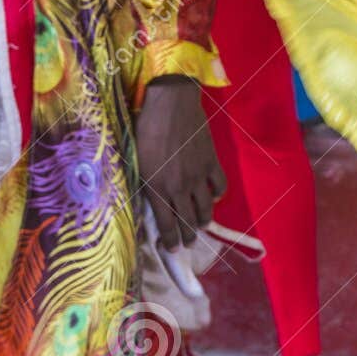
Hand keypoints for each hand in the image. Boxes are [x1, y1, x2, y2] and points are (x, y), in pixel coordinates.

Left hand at [134, 77, 224, 247]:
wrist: (171, 105)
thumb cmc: (145, 129)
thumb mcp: (136, 161)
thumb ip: (145, 183)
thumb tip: (148, 200)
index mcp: (157, 188)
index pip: (166, 225)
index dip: (170, 241)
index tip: (172, 250)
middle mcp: (179, 187)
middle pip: (188, 221)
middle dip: (187, 237)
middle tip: (187, 243)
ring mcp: (198, 176)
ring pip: (205, 208)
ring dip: (203, 221)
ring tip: (200, 226)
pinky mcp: (211, 162)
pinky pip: (219, 186)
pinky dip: (217, 195)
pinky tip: (213, 196)